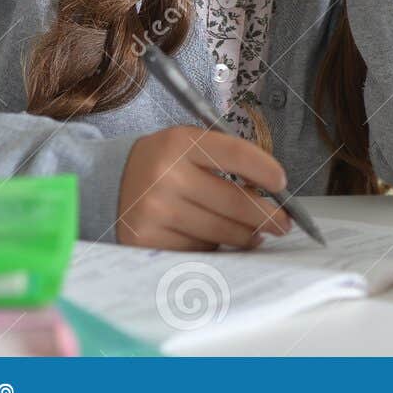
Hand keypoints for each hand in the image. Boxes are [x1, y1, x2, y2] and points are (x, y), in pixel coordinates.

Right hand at [116, 126, 292, 249]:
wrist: (108, 183)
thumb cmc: (165, 163)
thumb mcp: (189, 145)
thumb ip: (226, 160)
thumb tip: (272, 193)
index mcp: (181, 143)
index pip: (235, 154)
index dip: (265, 170)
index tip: (283, 183)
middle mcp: (166, 176)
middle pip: (234, 202)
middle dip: (267, 215)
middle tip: (283, 223)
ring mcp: (154, 211)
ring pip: (220, 232)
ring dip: (245, 236)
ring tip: (256, 235)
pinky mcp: (146, 241)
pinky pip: (198, 250)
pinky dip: (214, 247)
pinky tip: (218, 240)